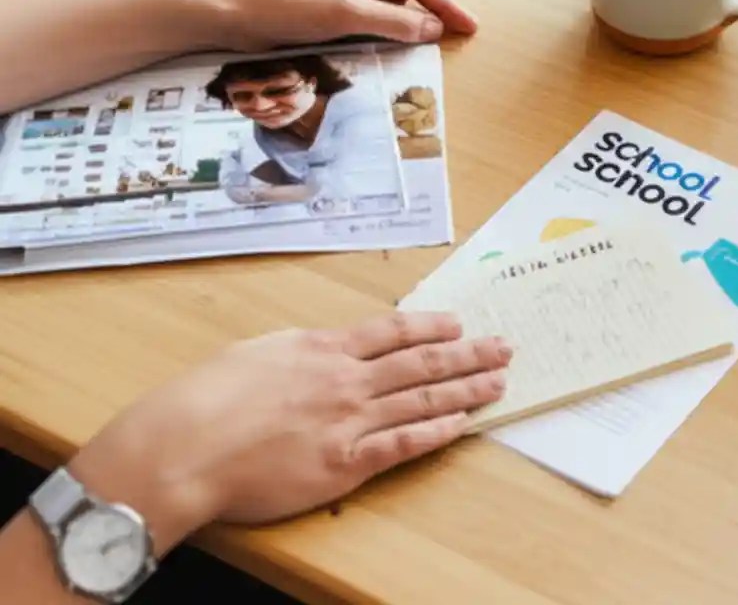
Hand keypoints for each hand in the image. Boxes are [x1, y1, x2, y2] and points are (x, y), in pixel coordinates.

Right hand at [65, 311, 508, 553]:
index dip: (432, 326)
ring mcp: (350, 421)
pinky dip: (438, 433)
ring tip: (499, 382)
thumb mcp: (256, 354)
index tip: (459, 323)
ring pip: (423, 400)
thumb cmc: (205, 400)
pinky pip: (404, 444)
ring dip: (466, 389)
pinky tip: (464, 423)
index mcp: (322, 348)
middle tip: (504, 347)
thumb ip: (300, 351)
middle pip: (422, 362)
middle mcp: (346, 380)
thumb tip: (326, 348)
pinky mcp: (346, 463)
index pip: (393, 331)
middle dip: (468, 353)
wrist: (183, 448)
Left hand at [217, 0, 477, 50]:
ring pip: (387, 4)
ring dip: (399, 27)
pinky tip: (389, 48)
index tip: (469, 27)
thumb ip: (395, 22)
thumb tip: (434, 30)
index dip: (445, 5)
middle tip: (450, 41)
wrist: (229, 11)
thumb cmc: (284, 3)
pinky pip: (367, 14)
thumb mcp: (346, 14)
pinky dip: (379, 31)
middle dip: (424, 15)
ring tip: (420, 50)